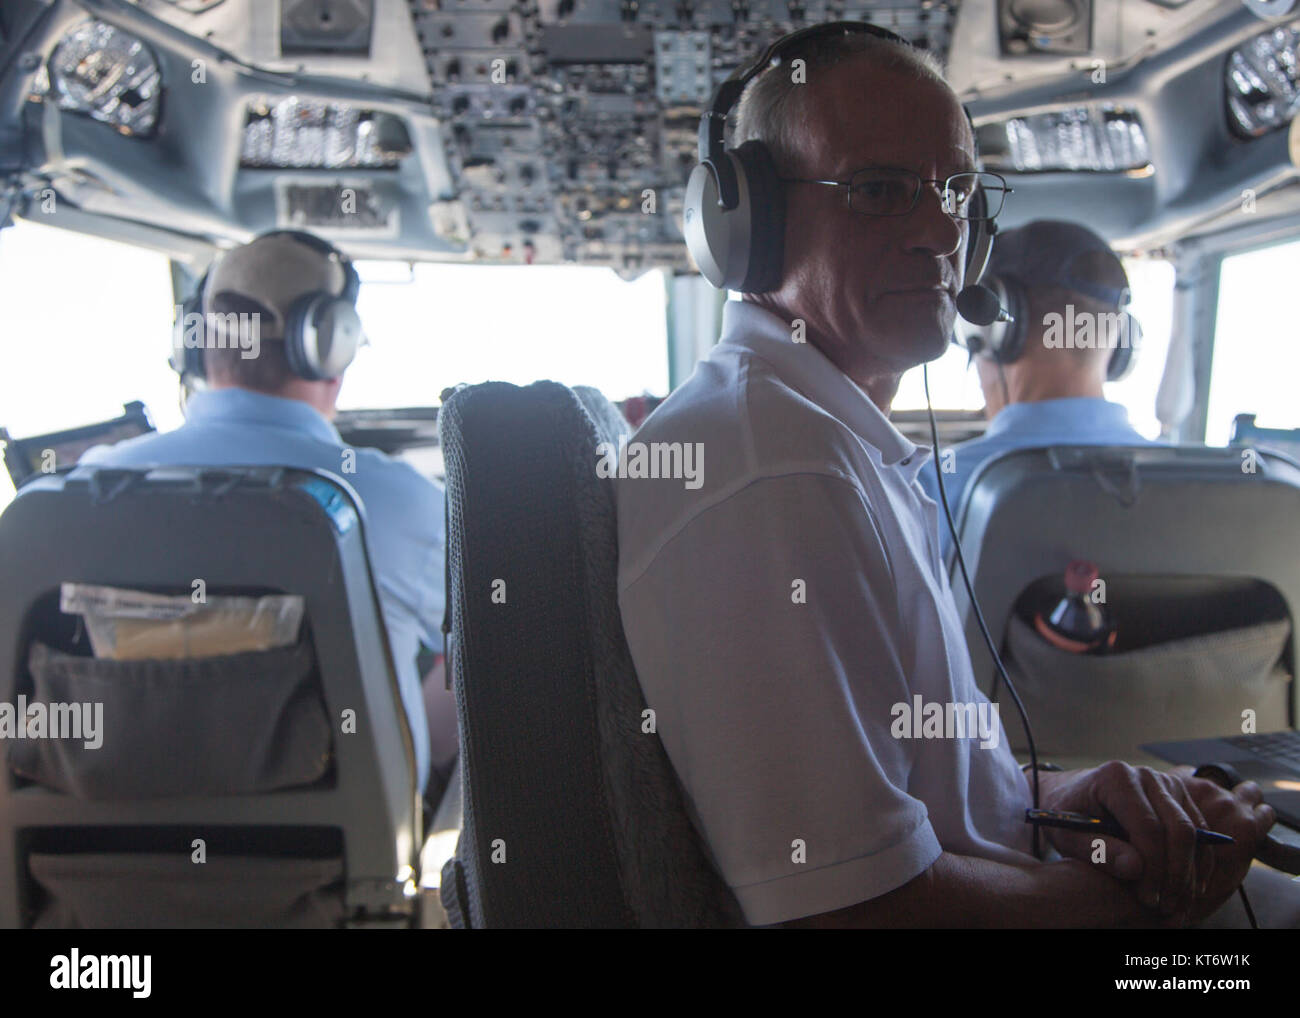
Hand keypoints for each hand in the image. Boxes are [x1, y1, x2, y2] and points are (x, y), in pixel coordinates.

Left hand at [1038, 761, 1273, 922]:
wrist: (1073, 794)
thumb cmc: (1068, 815)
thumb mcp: (1069, 835)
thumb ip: (1098, 850)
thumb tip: (1135, 869)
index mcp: (1116, 778)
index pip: (1147, 827)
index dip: (1153, 867)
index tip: (1149, 899)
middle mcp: (1146, 776)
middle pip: (1178, 829)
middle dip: (1176, 874)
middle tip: (1165, 907)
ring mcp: (1167, 784)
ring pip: (1194, 833)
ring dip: (1190, 874)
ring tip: (1176, 905)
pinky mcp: (1179, 797)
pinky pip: (1199, 833)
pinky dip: (1197, 864)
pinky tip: (1187, 891)